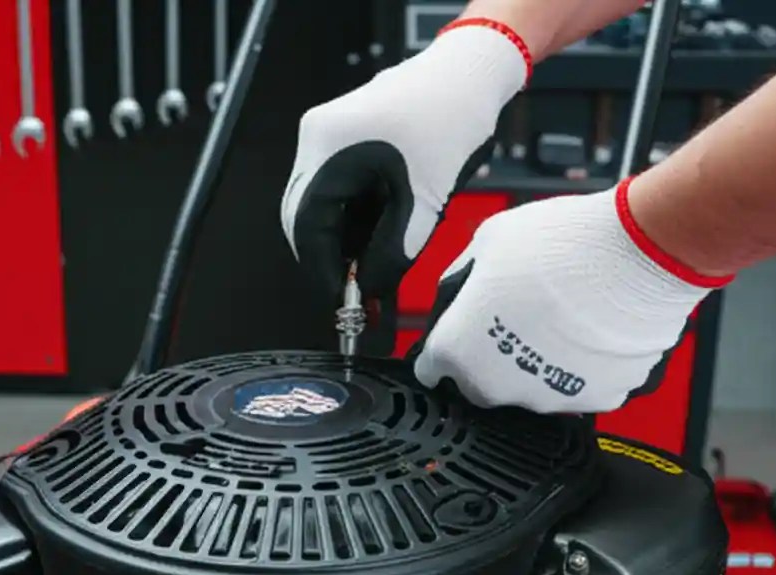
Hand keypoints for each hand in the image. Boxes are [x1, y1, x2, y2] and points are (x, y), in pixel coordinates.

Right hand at [280, 21, 529, 299]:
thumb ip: (393, 252)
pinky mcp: (342, 137)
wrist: (471, 73)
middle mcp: (318, 138)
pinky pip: (335, 187)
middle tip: (355, 290)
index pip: (306, 224)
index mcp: (330, 147)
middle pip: (304, 215)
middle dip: (328, 256)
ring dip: (343, 238)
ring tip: (374, 265)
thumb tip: (370, 289)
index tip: (339, 299)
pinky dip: (353, 217)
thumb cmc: (453, 118)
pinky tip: (377, 235)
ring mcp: (327, 135)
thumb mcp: (426, 200)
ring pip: (319, 204)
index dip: (321, 269)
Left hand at [413, 180, 729, 413]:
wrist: (637, 253)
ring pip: (532, 389)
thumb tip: (462, 294)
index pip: (432, 368)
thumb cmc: (562, 244)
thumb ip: (464, 280)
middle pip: (481, 384)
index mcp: (459, 351)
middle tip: (516, 316)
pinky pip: (580, 388)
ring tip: (560, 317)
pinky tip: (590, 331)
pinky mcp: (598, 401)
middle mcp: (499, 386)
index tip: (455, 339)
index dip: (444, 348)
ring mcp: (549, 399)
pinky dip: (581, 368)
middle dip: (491, 357)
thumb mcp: (487, 242)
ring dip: (538, 362)